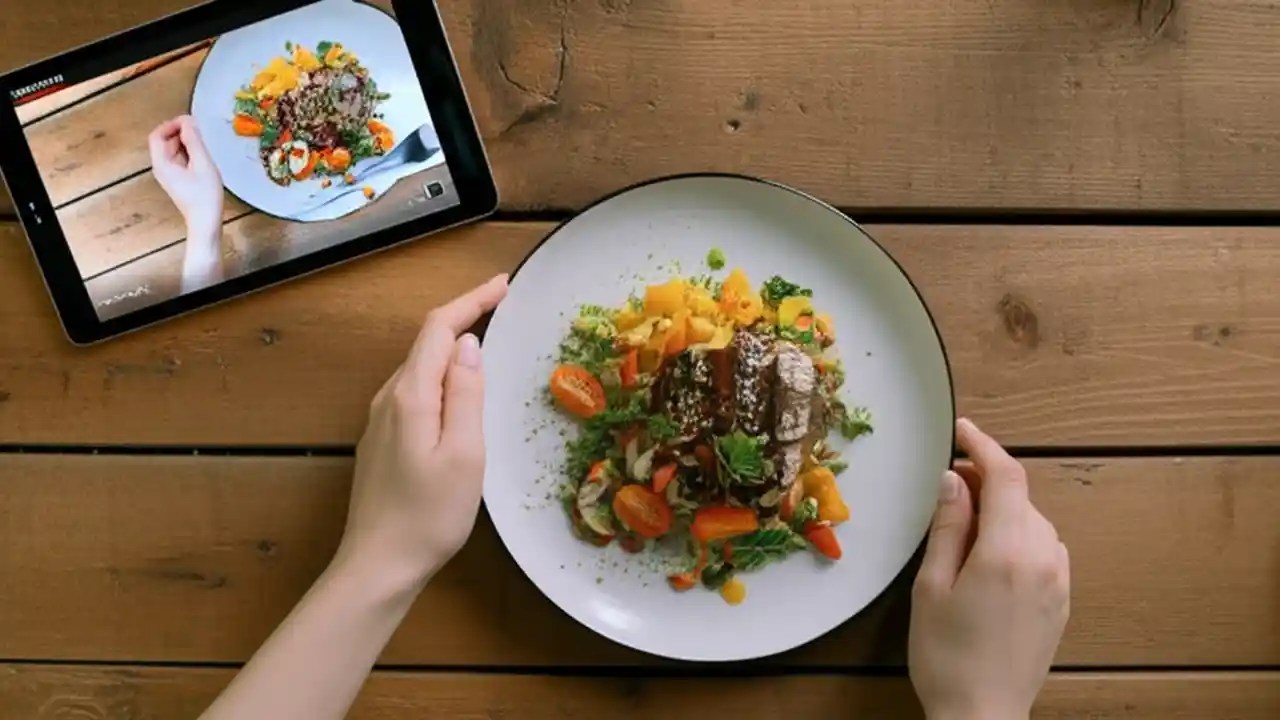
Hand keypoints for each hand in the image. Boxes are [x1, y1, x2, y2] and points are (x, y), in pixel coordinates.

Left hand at [149, 115, 224, 236]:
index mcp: (162, 163)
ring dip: (187, 143)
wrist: (205, 223)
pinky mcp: (178, 180)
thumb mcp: (203, 164)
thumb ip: (194, 141)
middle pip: (165, 141)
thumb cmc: (205, 197)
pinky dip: (190, 154)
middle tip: (200, 131)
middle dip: (181, 132)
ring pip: (173, 150)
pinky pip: (180, 160)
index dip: (172, 124)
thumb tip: (188, 121)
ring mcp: (169, 175)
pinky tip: (203, 158)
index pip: (158, 135)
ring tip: (204, 145)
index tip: (190, 122)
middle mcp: (161, 168)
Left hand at [334, 275, 508, 590]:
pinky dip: (441, 376)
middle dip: (464, 317)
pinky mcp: (381, 442)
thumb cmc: (429, 515)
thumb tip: (469, 345)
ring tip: (489, 342)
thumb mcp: (464, 454)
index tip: (505, 285)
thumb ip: (466, 395)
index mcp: (410, 396)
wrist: (378, 566)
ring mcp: (380, 421)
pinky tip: (459, 392)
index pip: (438, 328)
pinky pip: (415, 392)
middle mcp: (389, 399)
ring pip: (420, 368)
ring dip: (452, 348)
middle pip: (426, 343)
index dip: (472, 300)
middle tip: (504, 306)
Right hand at [909, 418, 1069, 719]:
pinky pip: (1044, 549)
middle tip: (946, 486)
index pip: (1007, 477)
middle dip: (987, 481)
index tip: (960, 429)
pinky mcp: (1062, 601)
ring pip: (1033, 522)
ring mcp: (1060, 581)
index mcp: (1009, 550)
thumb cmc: (945, 654)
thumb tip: (954, 479)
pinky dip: (1018, 536)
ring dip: (1003, 511)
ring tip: (963, 526)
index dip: (984, 445)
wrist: (983, 716)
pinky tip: (990, 557)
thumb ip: (948, 527)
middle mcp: (1045, 558)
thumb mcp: (932, 585)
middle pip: (1021, 498)